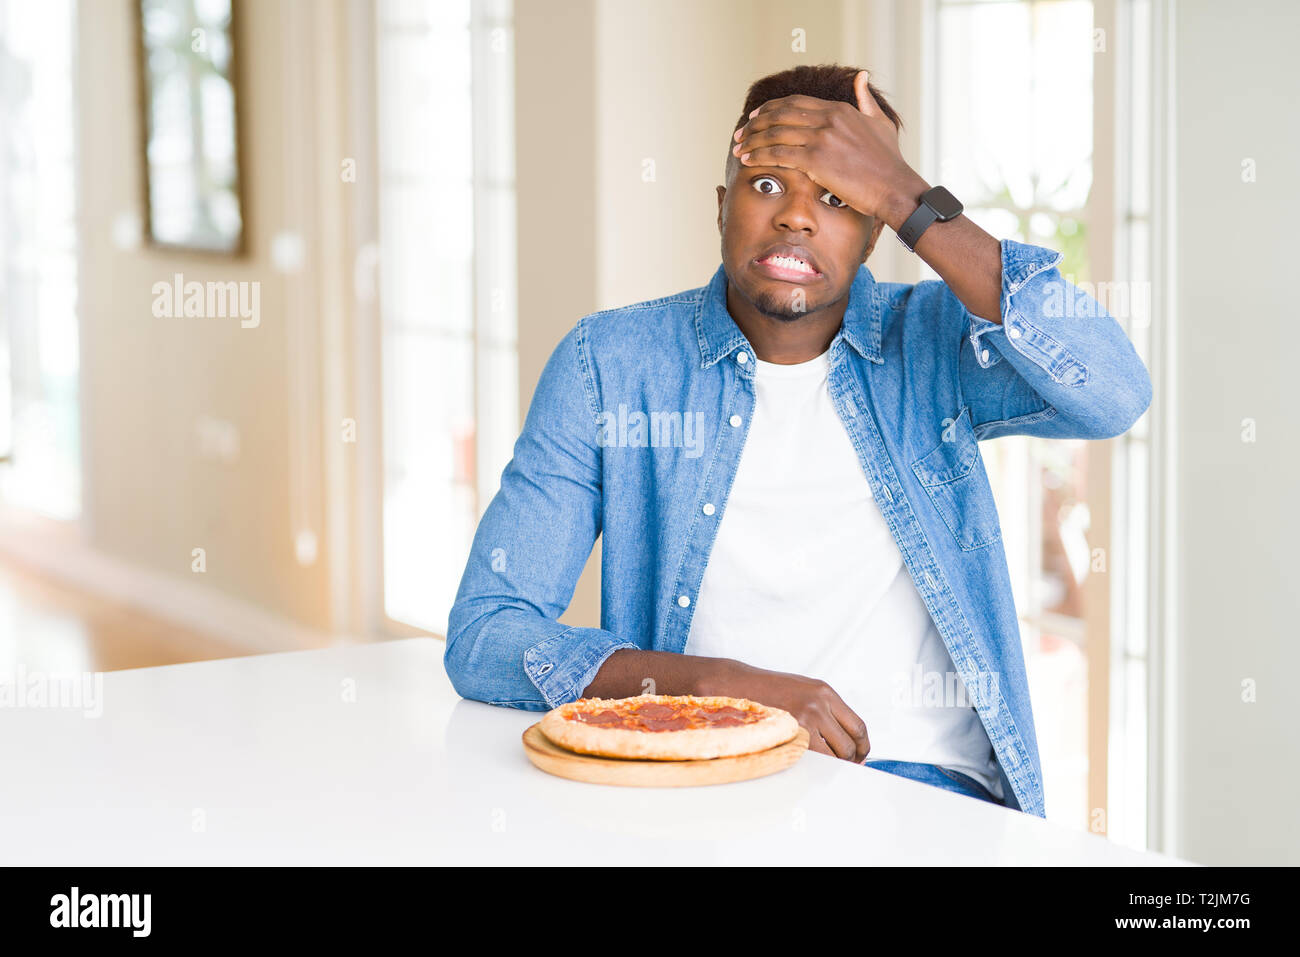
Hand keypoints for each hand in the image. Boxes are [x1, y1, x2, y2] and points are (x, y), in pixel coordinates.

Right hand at [697, 659, 869, 762]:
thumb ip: (826, 710)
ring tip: (824, 767)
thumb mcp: (804, 690)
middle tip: (844, 767)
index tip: (860, 756)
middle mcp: (819, 704)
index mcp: (825, 692)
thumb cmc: (769, 691)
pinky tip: (810, 764)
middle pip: (849, 743)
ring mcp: (805, 718)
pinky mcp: (791, 731)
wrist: (738, 685)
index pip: (858, 726)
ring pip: (835, 754)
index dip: (863, 747)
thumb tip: (845, 738)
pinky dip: (817, 765)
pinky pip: (814, 757)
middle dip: (850, 760)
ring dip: (833, 764)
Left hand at [731, 69, 923, 223]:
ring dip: (752, 141)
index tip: (755, 117)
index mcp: (839, 109)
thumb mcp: (880, 122)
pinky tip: (748, 160)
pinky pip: (779, 154)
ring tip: (738, 148)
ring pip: (775, 133)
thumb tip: (861, 76)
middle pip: (780, 115)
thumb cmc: (889, 161)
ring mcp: (822, 138)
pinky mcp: (817, 160)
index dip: (771, 109)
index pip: (795, 103)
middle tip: (740, 133)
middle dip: (755, 124)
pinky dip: (760, 156)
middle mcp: (828, 119)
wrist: (894, 186)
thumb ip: (866, 99)